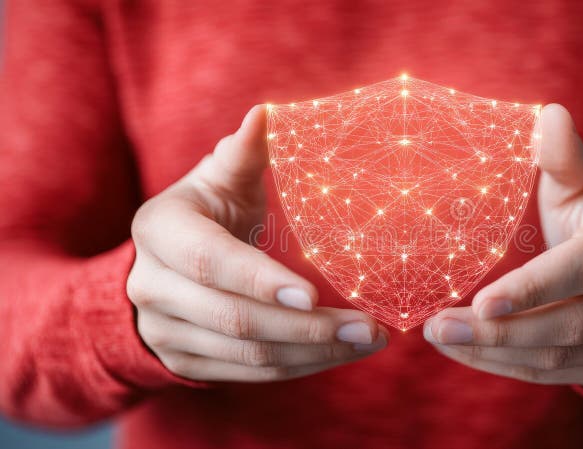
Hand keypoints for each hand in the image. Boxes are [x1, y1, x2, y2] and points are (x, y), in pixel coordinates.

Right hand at [127, 106, 387, 381]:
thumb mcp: (216, 179)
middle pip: (235, 320)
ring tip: (368, 342)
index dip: (260, 281)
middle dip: (307, 329)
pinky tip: (339, 354)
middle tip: (369, 328)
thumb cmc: (204, 213)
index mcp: (160, 231)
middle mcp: (153, 286)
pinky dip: (300, 368)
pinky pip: (250, 374)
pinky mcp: (186, 362)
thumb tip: (267, 113)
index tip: (314, 295)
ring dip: (313, 353)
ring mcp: (166, 331)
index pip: (211, 263)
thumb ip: (243, 153)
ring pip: (248, 356)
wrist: (161, 268)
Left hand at [423, 104, 582, 389]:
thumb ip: (564, 157)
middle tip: (437, 328)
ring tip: (441, 338)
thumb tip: (550, 116)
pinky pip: (562, 376)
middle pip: (574, 323)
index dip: (537, 288)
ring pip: (564, 358)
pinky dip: (508, 368)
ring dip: (496, 354)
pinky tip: (469, 352)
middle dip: (500, 332)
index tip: (480, 303)